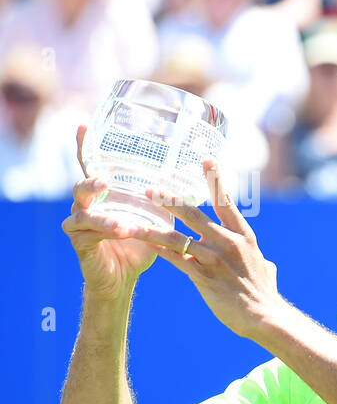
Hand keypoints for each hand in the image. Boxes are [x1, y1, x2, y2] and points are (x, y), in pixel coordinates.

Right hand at [62, 124, 160, 299]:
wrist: (123, 278)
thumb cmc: (138, 245)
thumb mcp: (153, 219)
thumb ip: (162, 200)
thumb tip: (189, 178)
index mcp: (103, 196)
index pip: (92, 167)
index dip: (86, 147)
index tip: (84, 126)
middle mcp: (86, 206)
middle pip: (81, 186)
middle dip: (91, 181)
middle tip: (105, 181)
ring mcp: (79, 223)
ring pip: (83, 212)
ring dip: (103, 215)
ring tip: (121, 221)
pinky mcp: (79, 242)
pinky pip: (87, 234)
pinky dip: (106, 232)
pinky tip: (122, 232)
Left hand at [127, 160, 285, 339]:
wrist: (265, 317)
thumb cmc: (264, 295)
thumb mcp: (266, 270)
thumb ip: (262, 261)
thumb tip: (267, 263)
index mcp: (244, 236)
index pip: (227, 202)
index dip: (215, 180)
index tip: (205, 160)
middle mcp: (229, 242)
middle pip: (196, 214)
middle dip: (172, 200)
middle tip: (152, 187)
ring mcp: (216, 259)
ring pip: (179, 237)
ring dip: (155, 226)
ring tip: (135, 219)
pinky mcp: (204, 277)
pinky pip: (175, 259)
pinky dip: (158, 250)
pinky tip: (143, 242)